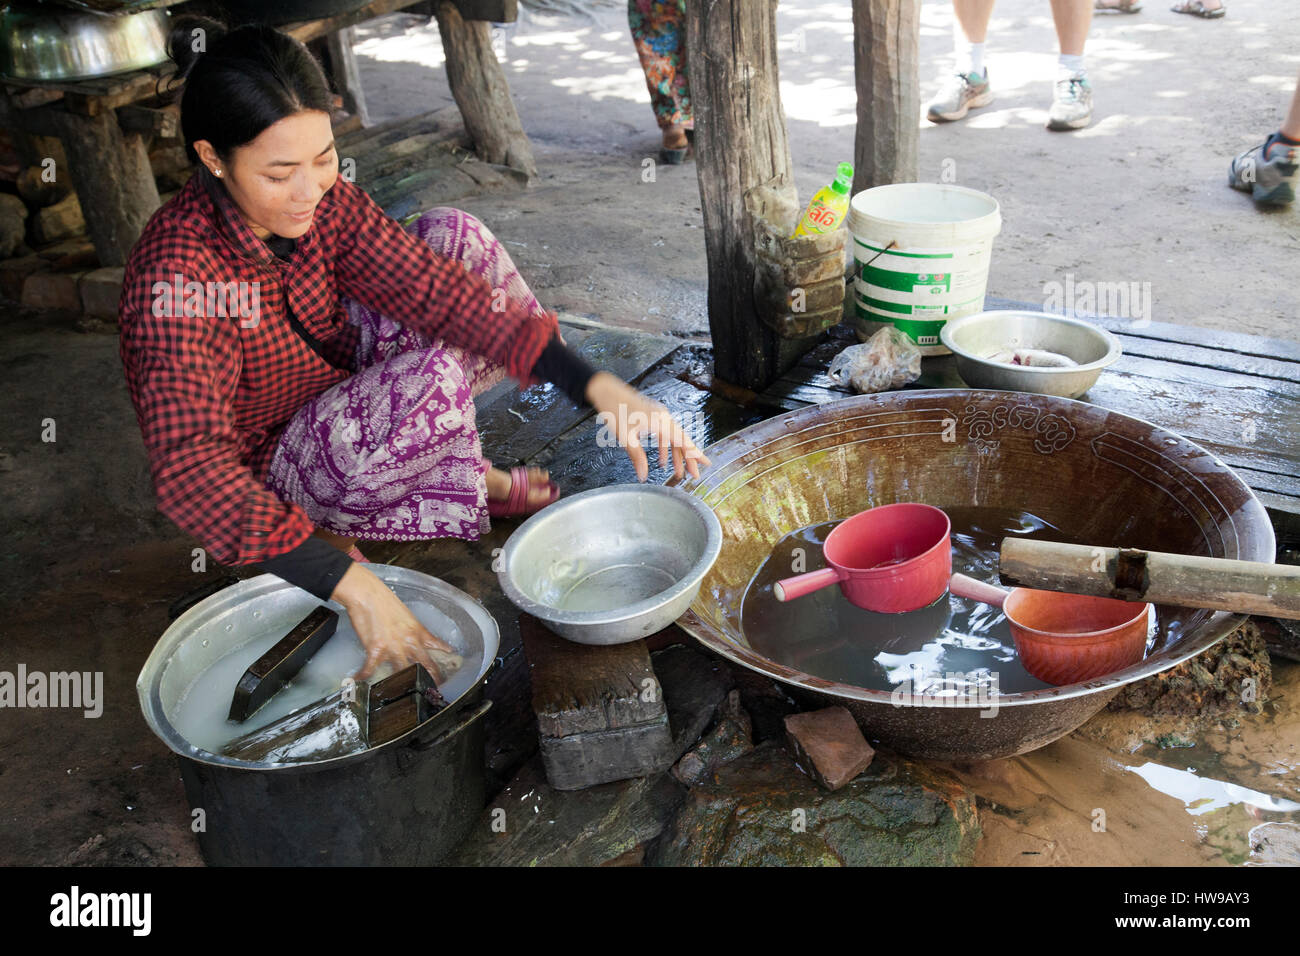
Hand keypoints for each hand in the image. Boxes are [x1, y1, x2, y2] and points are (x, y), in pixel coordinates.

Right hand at [330, 563, 452, 680]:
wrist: (367, 594)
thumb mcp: (405, 615)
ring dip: (398, 684)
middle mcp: (409, 642)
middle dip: (432, 679)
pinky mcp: (376, 650)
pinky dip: (362, 677)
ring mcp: (394, 648)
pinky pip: (370, 670)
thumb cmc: (384, 600)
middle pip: (425, 665)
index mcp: (417, 631)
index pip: (436, 644)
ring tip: (397, 694)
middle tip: (434, 690)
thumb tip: (409, 637)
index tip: (450, 660)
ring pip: (401, 672)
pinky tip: (357, 682)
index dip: (444, 654)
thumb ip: (409, 629)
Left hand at [584, 371, 711, 480]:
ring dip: (676, 455)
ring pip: (673, 438)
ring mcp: (659, 415)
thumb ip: (637, 457)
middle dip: (688, 459)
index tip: (706, 463)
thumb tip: (643, 476)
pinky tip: (662, 461)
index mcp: (660, 421)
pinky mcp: (652, 415)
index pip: (683, 441)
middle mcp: (663, 417)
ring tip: (678, 472)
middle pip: (681, 440)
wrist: (606, 390)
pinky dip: (665, 447)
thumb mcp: (626, 437)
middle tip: (694, 476)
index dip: (695, 454)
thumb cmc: (615, 410)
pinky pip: (664, 433)